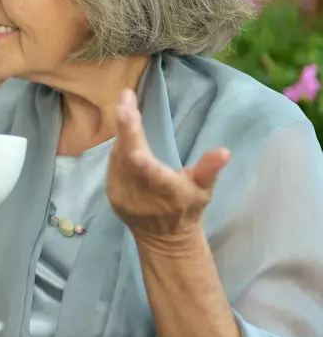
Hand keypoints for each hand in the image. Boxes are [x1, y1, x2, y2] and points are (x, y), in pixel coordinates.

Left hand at [107, 89, 229, 250]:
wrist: (163, 237)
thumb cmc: (187, 208)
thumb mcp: (203, 191)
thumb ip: (209, 170)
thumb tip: (224, 151)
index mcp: (167, 192)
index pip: (153, 175)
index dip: (144, 163)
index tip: (136, 146)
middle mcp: (140, 193)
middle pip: (129, 158)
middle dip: (126, 128)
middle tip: (126, 99)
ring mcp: (122, 193)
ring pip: (118, 155)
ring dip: (121, 131)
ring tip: (126, 104)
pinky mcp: (112, 192)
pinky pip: (113, 161)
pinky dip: (118, 143)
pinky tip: (122, 125)